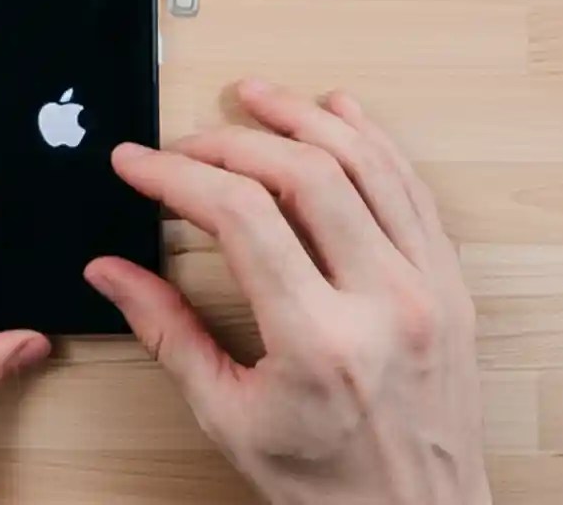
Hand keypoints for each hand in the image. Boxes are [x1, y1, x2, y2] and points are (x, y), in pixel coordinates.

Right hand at [85, 81, 488, 504]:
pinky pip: (414, 189)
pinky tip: (341, 116)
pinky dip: (374, 141)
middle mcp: (384, 302)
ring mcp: (428, 288)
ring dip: (306, 118)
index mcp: (318, 341)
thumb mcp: (228, 417)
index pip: (240, 216)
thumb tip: (111, 273)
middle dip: (231, 141)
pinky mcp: (450, 285)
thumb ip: (166, 333)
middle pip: (304, 173)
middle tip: (186, 139)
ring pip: (368, 164)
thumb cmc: (327, 485)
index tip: (138, 164)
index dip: (176, 176)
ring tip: (258, 96)